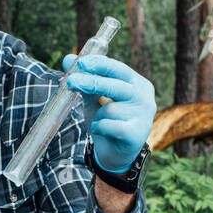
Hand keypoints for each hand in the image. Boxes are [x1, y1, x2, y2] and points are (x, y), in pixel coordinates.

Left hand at [61, 53, 155, 172]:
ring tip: (101, 122)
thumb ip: (84, 79)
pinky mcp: (136, 134)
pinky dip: (99, 128)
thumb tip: (68, 59)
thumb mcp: (94, 98)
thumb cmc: (108, 121)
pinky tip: (102, 132)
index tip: (81, 63)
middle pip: (116, 85)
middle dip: (91, 82)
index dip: (100, 65)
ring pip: (110, 108)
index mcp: (138, 84)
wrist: (116, 154)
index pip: (119, 69)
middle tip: (70, 81)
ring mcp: (144, 116)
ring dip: (97, 116)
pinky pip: (109, 125)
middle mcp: (145, 97)